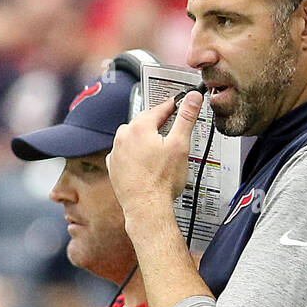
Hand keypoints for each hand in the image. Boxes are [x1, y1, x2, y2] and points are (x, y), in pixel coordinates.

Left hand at [107, 91, 203, 219]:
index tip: (180, 105)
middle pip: (145, 122)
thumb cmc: (161, 182)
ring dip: (145, 139)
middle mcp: (124, 136)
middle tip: (171, 132)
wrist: (146, 208)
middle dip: (158, 125)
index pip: (160, 108)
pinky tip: (145, 164)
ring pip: (133, 137)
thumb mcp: (180, 145)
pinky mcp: (114, 166)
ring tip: (159, 151)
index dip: (174, 107)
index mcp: (140, 127)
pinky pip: (125, 153)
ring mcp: (116, 151)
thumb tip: (192, 98)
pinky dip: (134, 154)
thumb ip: (186, 118)